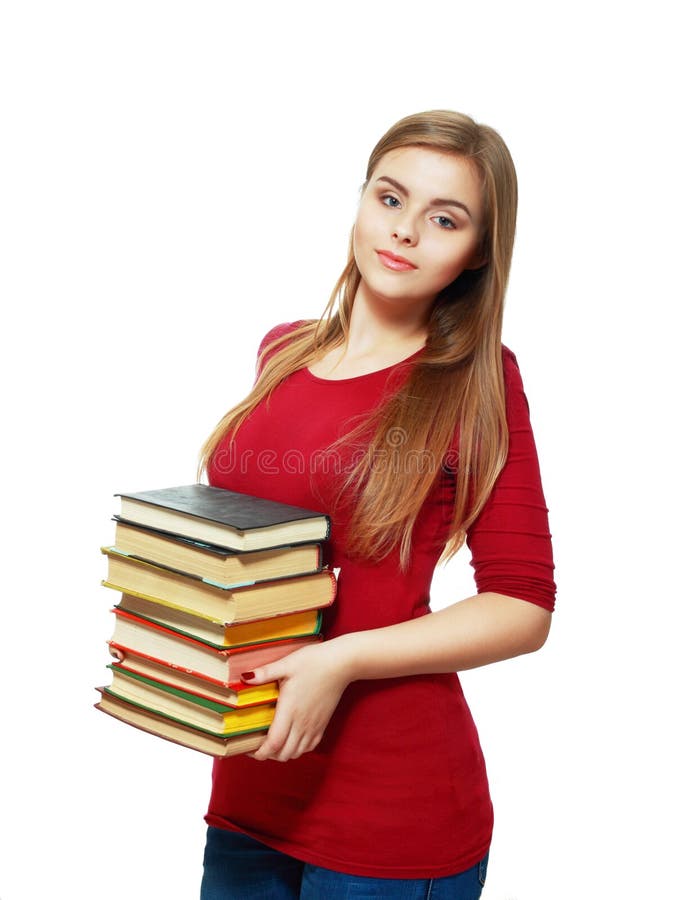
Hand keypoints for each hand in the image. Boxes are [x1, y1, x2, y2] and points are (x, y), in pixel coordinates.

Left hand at [242, 638, 353, 762]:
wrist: (342, 663)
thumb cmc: (313, 662)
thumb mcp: (287, 664)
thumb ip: (265, 673)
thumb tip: (244, 678)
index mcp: (290, 710)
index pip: (274, 743)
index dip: (261, 753)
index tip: (250, 749)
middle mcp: (302, 722)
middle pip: (284, 754)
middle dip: (269, 755)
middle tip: (258, 745)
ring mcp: (314, 725)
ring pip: (297, 753)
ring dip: (283, 753)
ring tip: (273, 743)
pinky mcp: (323, 724)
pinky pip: (309, 746)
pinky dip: (298, 749)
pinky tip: (292, 739)